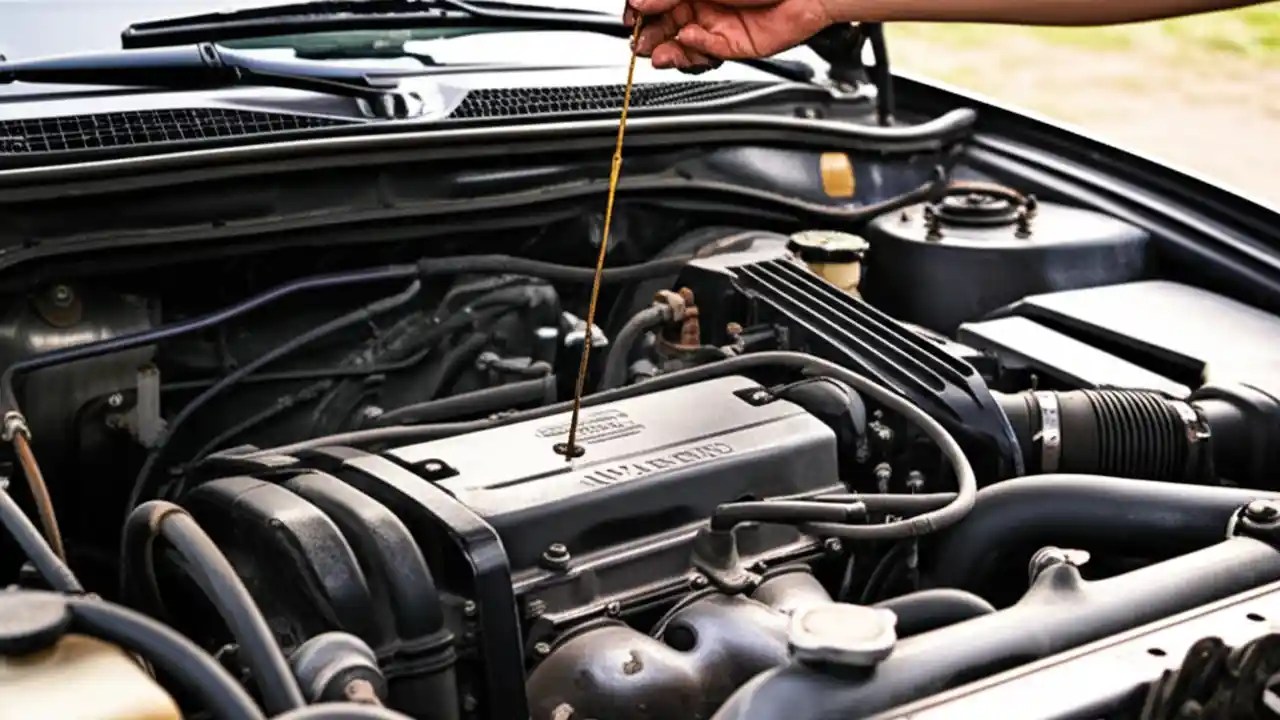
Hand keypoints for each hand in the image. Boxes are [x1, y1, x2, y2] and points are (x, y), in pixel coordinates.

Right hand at [624, 0, 838, 71]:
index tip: (630, 19)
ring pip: (682, 44)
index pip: (654, 1)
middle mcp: (701, 3)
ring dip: (667, 50)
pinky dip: (694, 47)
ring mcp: (716, 24)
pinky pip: (705, 50)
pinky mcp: (732, 45)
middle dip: (649, 36)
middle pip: (664, 25)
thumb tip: (640, 2)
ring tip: (657, 54)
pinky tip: (691, 36)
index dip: (639, 11)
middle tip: (639, 42)